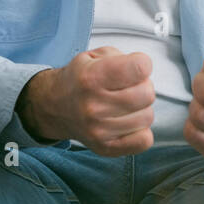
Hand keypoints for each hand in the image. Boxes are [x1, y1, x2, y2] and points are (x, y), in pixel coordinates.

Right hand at [19, 46, 155, 155]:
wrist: (55, 106)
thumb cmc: (80, 80)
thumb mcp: (95, 56)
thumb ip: (123, 57)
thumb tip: (144, 71)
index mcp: (91, 78)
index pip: (139, 68)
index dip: (143, 64)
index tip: (137, 66)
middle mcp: (93, 106)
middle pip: (147, 94)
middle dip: (143, 86)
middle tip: (130, 87)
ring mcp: (99, 130)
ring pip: (147, 117)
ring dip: (141, 109)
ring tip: (125, 104)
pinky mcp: (105, 147)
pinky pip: (144, 140)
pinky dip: (141, 130)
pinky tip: (128, 121)